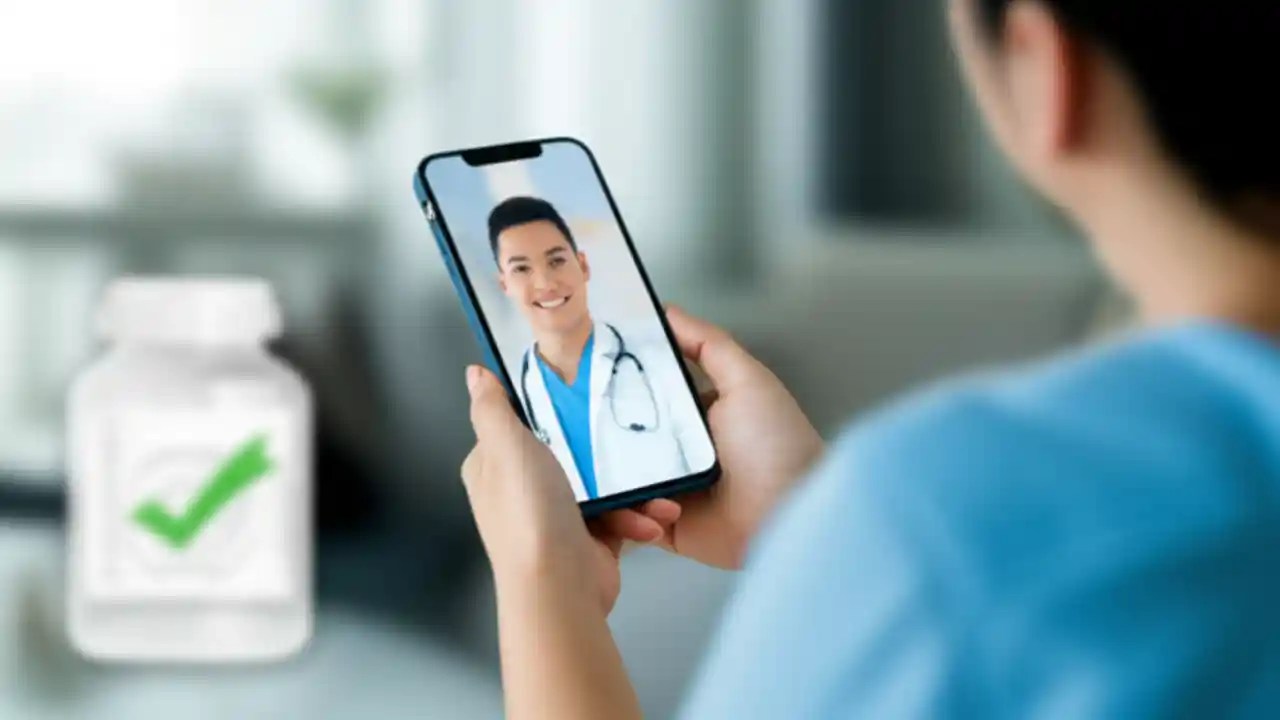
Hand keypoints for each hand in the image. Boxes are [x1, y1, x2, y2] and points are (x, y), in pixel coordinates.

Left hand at [461, 364, 680, 613]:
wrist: (559, 589)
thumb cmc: (528, 515)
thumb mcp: (506, 448)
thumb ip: (491, 409)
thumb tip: (475, 374)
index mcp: (495, 466)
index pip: (519, 420)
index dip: (548, 401)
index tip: (582, 382)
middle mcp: (523, 489)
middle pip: (568, 447)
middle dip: (604, 446)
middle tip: (632, 432)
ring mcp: (557, 514)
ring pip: (602, 481)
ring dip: (633, 488)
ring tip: (656, 492)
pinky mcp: (589, 537)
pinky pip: (620, 513)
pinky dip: (638, 517)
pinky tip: (650, 519)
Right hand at [601, 306, 823, 568]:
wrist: (790, 515)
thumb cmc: (778, 446)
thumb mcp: (747, 379)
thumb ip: (708, 342)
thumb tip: (667, 311)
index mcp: (693, 413)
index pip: (640, 392)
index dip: (609, 382)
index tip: (577, 371)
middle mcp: (675, 450)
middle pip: (617, 435)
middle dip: (591, 431)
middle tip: (567, 424)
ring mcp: (666, 489)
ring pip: (612, 478)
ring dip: (604, 477)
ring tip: (608, 471)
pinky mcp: (662, 526)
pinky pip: (625, 519)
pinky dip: (623, 515)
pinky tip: (647, 505)